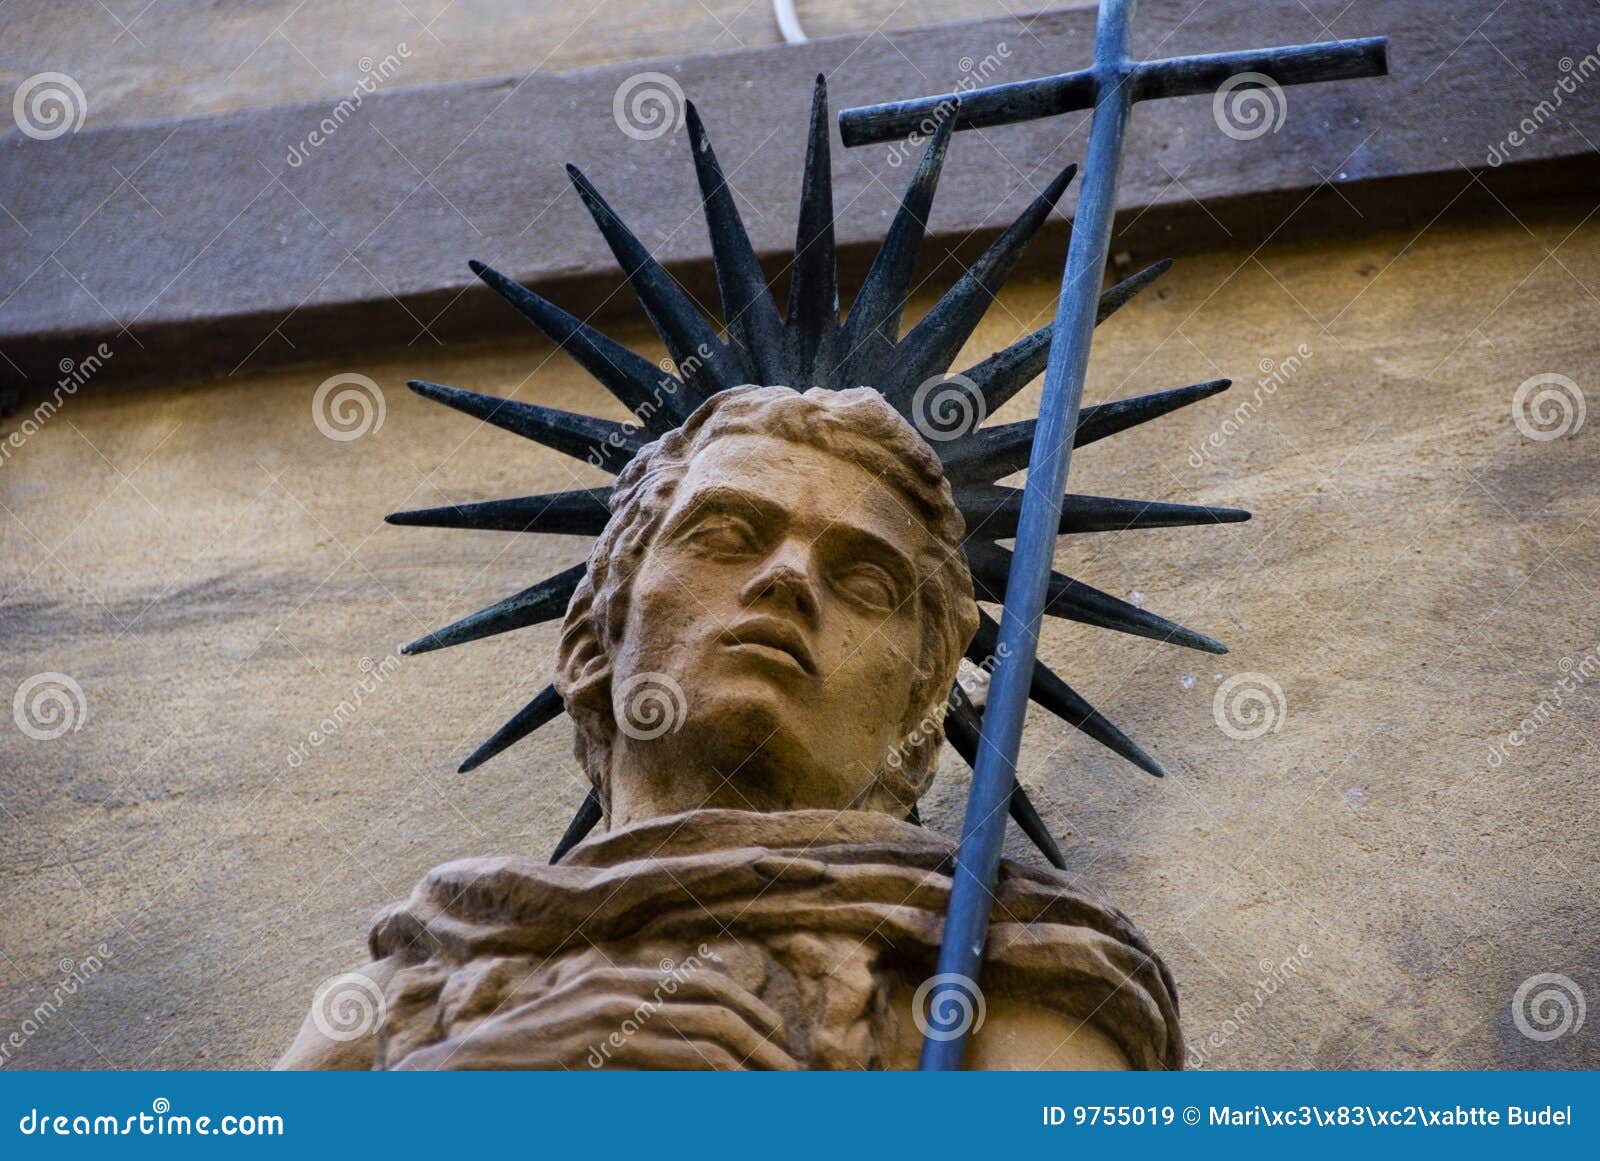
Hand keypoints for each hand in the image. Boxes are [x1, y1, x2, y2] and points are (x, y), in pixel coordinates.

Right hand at [395, 964, 800, 1070]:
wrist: (457, 1081)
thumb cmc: (524, 1069)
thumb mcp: (586, 1033)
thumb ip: (638, 1021)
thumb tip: (706, 1019)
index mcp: (618, 980)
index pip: (708, 983)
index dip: (755, 1011)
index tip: (784, 1046)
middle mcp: (618, 988)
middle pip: (719, 1005)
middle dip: (766, 1042)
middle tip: (798, 1076)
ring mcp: (607, 1015)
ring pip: (708, 1033)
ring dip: (755, 1065)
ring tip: (783, 1091)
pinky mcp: (598, 1048)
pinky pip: (679, 1060)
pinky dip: (718, 1080)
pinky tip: (738, 1097)